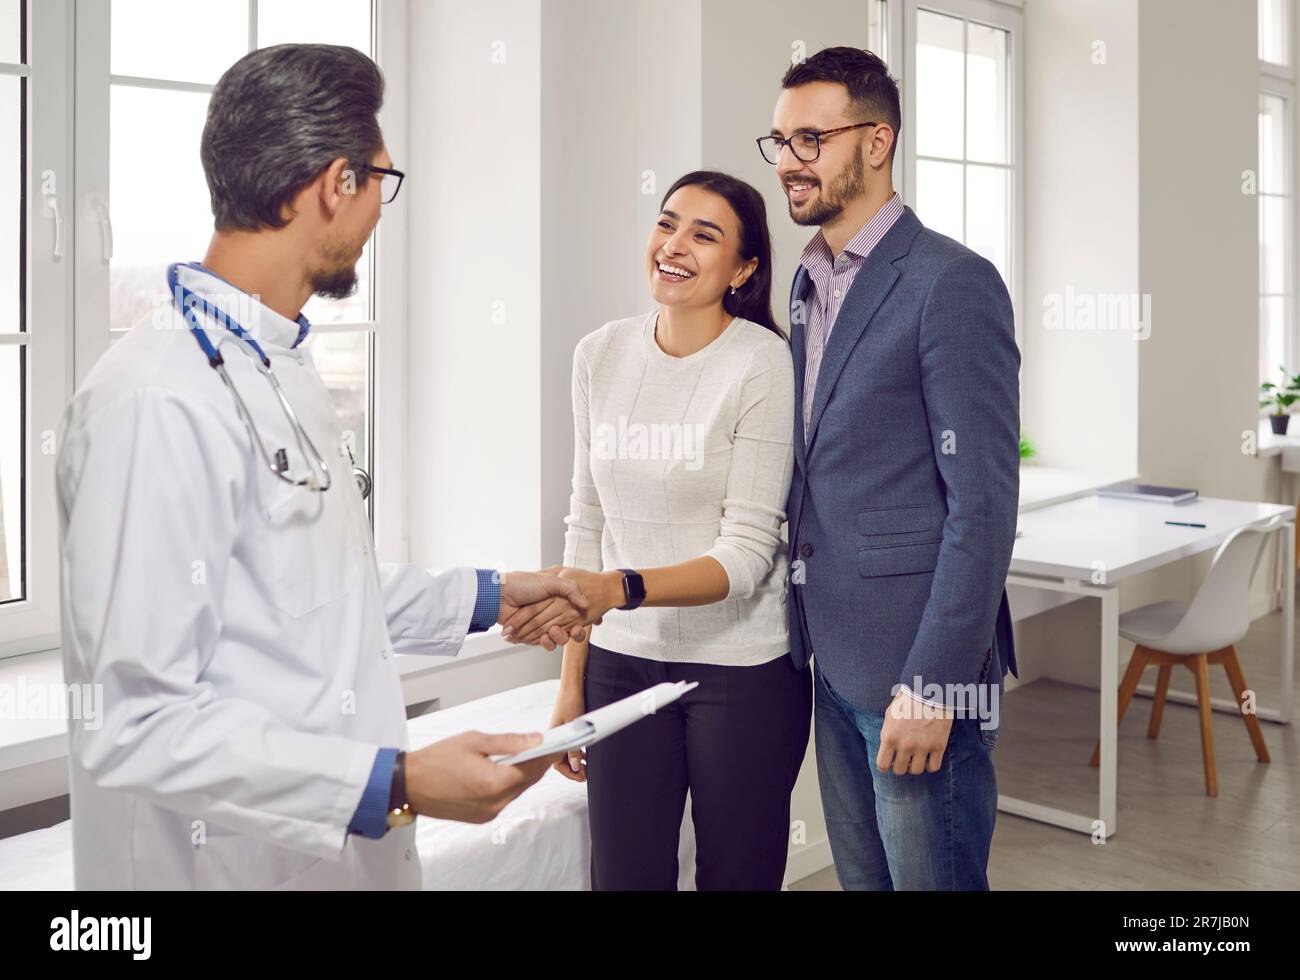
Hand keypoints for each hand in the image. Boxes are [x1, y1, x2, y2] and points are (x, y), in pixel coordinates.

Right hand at [404, 730, 561, 822]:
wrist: (409, 784)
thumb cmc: (436, 760)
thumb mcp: (475, 740)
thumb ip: (509, 742)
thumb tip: (536, 740)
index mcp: (494, 783)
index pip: (533, 767)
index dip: (547, 754)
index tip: (558, 743)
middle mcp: (494, 803)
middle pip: (527, 781)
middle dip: (538, 763)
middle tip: (545, 746)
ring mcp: (488, 813)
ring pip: (517, 791)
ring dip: (523, 774)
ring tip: (526, 755)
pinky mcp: (481, 818)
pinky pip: (504, 799)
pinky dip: (509, 785)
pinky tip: (506, 771)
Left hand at [497, 568, 592, 650]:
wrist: (499, 595)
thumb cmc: (523, 584)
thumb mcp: (550, 581)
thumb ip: (570, 589)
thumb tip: (586, 604)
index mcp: (556, 600)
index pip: (573, 614)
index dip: (580, 622)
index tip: (582, 625)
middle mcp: (549, 613)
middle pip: (567, 629)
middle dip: (570, 633)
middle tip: (571, 631)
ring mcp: (539, 625)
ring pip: (556, 639)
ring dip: (558, 638)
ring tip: (553, 632)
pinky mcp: (529, 635)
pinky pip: (541, 643)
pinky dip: (544, 642)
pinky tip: (544, 638)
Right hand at [547, 686, 587, 782]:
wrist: (571, 686)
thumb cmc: (571, 702)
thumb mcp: (576, 725)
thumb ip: (575, 748)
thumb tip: (575, 766)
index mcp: (552, 738)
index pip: (556, 763)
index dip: (569, 773)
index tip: (581, 778)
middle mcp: (553, 738)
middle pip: (560, 761)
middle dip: (573, 770)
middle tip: (586, 775)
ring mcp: (558, 734)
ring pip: (564, 755)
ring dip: (575, 763)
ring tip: (586, 768)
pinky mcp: (563, 729)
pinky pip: (567, 746)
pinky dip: (575, 753)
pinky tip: (584, 756)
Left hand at [876, 690, 953, 774]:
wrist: (930, 691)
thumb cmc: (907, 701)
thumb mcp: (889, 715)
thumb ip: (887, 733)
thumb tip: (887, 751)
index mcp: (889, 737)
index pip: (882, 765)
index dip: (886, 766)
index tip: (890, 762)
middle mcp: (905, 745)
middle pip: (900, 770)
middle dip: (900, 766)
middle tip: (904, 759)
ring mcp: (922, 747)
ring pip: (916, 771)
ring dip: (915, 766)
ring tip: (917, 758)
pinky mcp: (938, 746)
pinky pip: (933, 767)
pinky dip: (930, 766)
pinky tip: (929, 758)